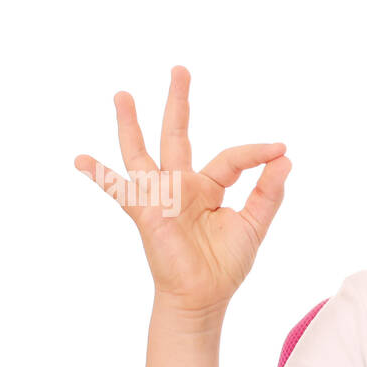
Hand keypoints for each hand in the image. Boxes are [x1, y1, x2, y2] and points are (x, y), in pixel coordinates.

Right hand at [74, 65, 290, 314]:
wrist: (204, 297)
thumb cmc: (225, 264)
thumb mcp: (254, 224)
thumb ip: (269, 192)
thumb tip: (285, 158)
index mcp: (207, 187)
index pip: (230, 158)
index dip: (256, 153)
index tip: (280, 148)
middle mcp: (180, 185)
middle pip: (177, 135)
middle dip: (179, 102)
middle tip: (180, 69)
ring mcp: (160, 197)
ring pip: (141, 152)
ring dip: (131, 124)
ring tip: (123, 94)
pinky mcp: (146, 213)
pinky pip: (120, 191)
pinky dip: (101, 176)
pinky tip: (81, 159)